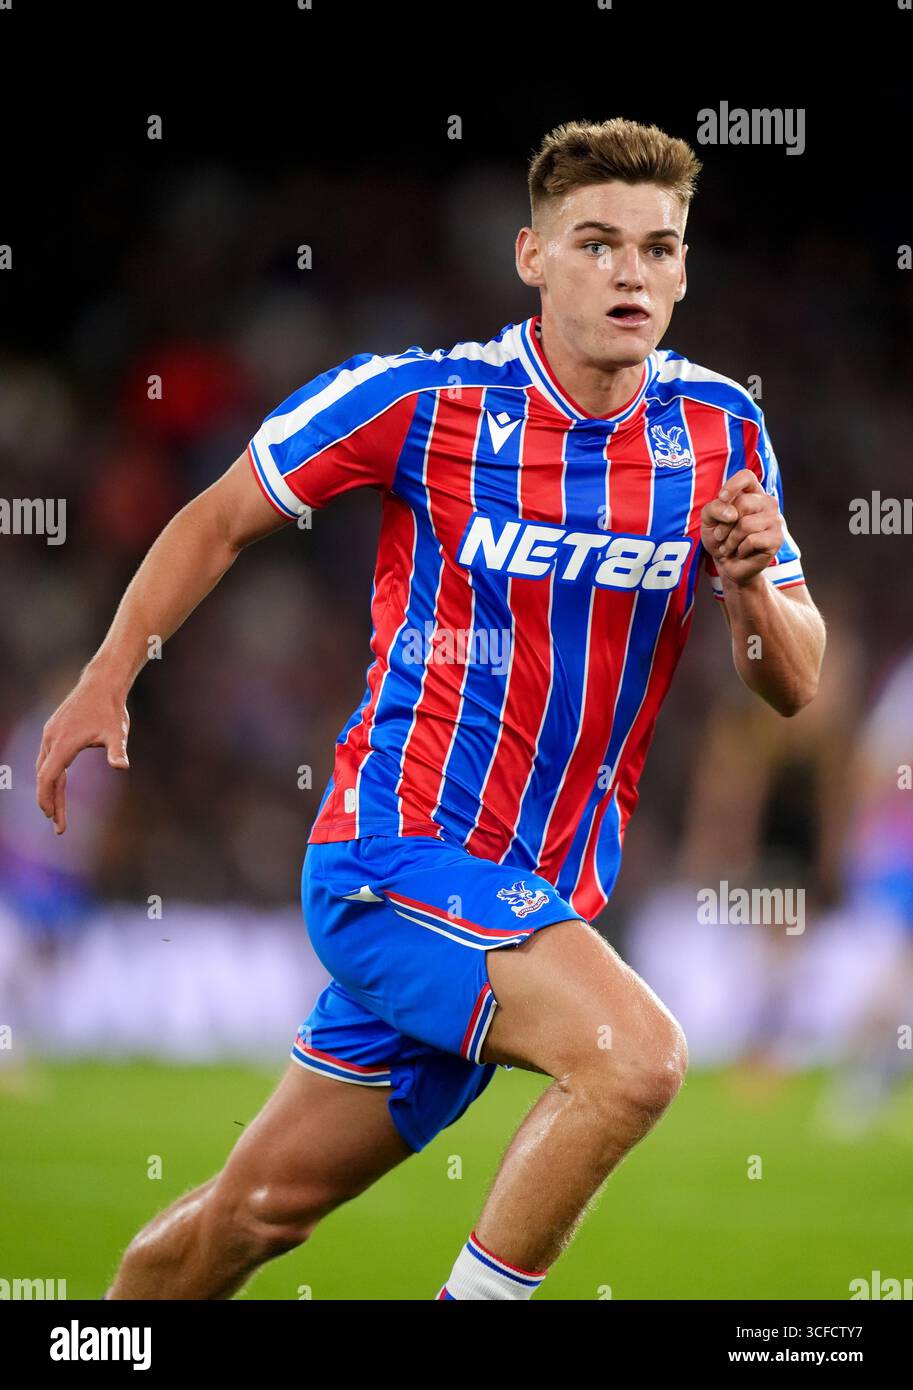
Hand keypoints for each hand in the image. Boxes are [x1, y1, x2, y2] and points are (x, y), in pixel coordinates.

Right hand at [36, 672, 129, 834]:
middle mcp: (51, 739)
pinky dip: (50, 775)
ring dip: (50, 790)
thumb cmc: (110, 710)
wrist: (101, 684)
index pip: (48, 777)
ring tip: (57, 812)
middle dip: (50, 802)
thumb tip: (122, 766)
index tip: (52, 818)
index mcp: (63, 743)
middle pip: (44, 777)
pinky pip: (47, 758)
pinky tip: (58, 786)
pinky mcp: (53, 730)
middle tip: (59, 826)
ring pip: (44, 768)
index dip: (48, 799)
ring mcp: (50, 734)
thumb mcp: (117, 732)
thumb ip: (117, 751)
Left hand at [700, 468, 784, 587]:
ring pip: (746, 524)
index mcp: (752, 493)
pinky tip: (741, 552)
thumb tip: (732, 513)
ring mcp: (775, 520)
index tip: (721, 498)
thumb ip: (714, 509)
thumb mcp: (709, 520)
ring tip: (729, 546)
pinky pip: (752, 540)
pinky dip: (740, 549)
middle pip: (744, 503)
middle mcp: (767, 503)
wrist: (728, 565)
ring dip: (730, 540)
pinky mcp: (777, 539)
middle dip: (725, 524)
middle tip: (721, 536)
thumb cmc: (720, 539)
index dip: (733, 485)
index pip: (747, 477)